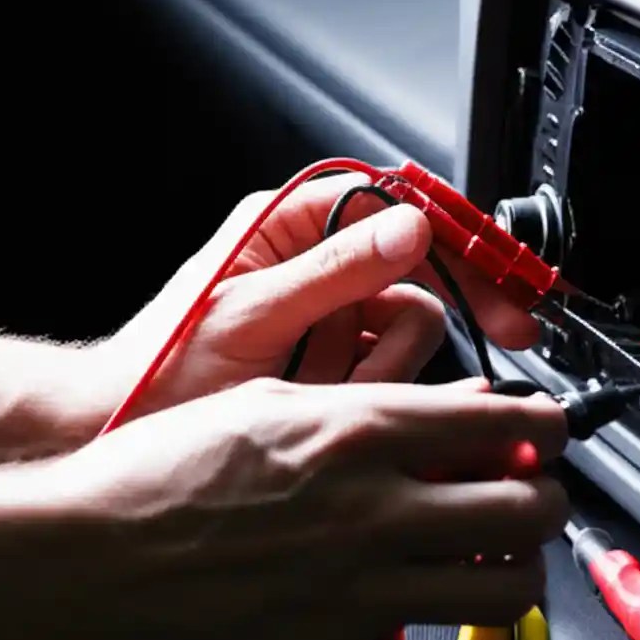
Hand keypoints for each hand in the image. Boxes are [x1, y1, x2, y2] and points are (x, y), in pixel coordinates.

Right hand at [0, 379, 566, 639]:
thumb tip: (455, 411)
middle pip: (527, 508)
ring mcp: (358, 594)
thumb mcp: (266, 407)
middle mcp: (372, 510)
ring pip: (505, 589)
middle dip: (543, 503)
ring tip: (493, 566)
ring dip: (516, 574)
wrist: (75, 571)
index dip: (548, 428)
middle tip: (528, 502)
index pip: (508, 421)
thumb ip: (369, 409)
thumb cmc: (153, 481)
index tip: (545, 437)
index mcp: (357, 431)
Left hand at [94, 171, 541, 422]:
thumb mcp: (251, 316)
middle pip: (421, 260)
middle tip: (510, 327)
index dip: (453, 233)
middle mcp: (317, 257)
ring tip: (337, 385)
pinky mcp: (340, 354)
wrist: (129, 434)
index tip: (497, 269)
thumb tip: (408, 230)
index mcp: (288, 223)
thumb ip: (333, 273)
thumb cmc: (164, 370)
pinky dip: (381, 384)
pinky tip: (341, 397)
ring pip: (414, 318)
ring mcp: (334, 309)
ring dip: (392, 358)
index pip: (394, 205)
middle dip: (461, 296)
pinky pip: (395, 360)